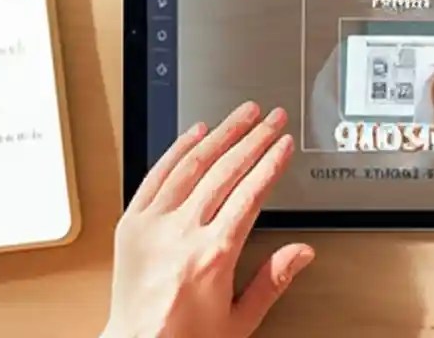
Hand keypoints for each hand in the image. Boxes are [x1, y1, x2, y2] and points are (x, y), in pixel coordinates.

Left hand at [103, 102, 313, 337]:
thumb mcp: (240, 320)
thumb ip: (272, 281)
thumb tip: (302, 252)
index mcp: (213, 256)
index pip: (251, 194)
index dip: (271, 163)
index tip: (284, 144)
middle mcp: (182, 235)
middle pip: (226, 171)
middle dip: (254, 139)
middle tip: (272, 119)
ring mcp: (153, 225)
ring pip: (192, 165)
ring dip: (221, 135)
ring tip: (242, 116)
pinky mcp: (132, 224)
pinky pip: (156, 176)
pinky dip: (177, 150)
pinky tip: (195, 134)